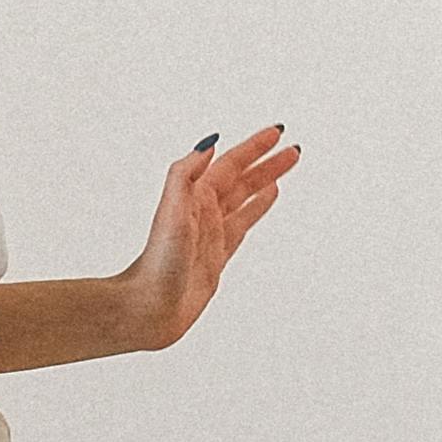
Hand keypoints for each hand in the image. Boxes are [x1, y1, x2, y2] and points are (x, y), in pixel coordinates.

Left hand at [124, 126, 297, 348]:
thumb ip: (185, 175)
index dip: (254, 148)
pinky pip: (243, 223)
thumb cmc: (156, 266)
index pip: (230, 164)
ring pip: (245, 197)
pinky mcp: (217, 255)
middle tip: (292, 148)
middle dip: (267, 161)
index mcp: (194, 197)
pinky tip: (268, 198)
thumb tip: (209, 144)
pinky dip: (258, 206)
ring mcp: (211, 232)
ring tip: (287, 164)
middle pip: (242, 178)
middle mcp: (203, 211)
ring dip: (266, 179)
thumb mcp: (171, 213)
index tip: (276, 133)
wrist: (149, 308)